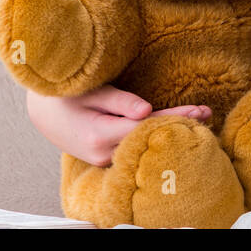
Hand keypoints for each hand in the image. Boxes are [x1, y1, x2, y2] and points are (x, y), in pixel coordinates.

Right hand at [26, 84, 212, 166]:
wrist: (42, 114)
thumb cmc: (65, 96)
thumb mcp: (90, 91)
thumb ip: (119, 101)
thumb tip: (147, 110)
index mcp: (99, 135)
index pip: (146, 127)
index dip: (174, 118)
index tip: (199, 110)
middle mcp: (104, 153)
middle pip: (150, 138)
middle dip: (179, 125)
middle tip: (208, 112)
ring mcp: (105, 159)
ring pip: (144, 145)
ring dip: (170, 132)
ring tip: (200, 119)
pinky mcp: (107, 158)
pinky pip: (135, 147)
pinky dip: (155, 137)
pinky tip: (174, 129)